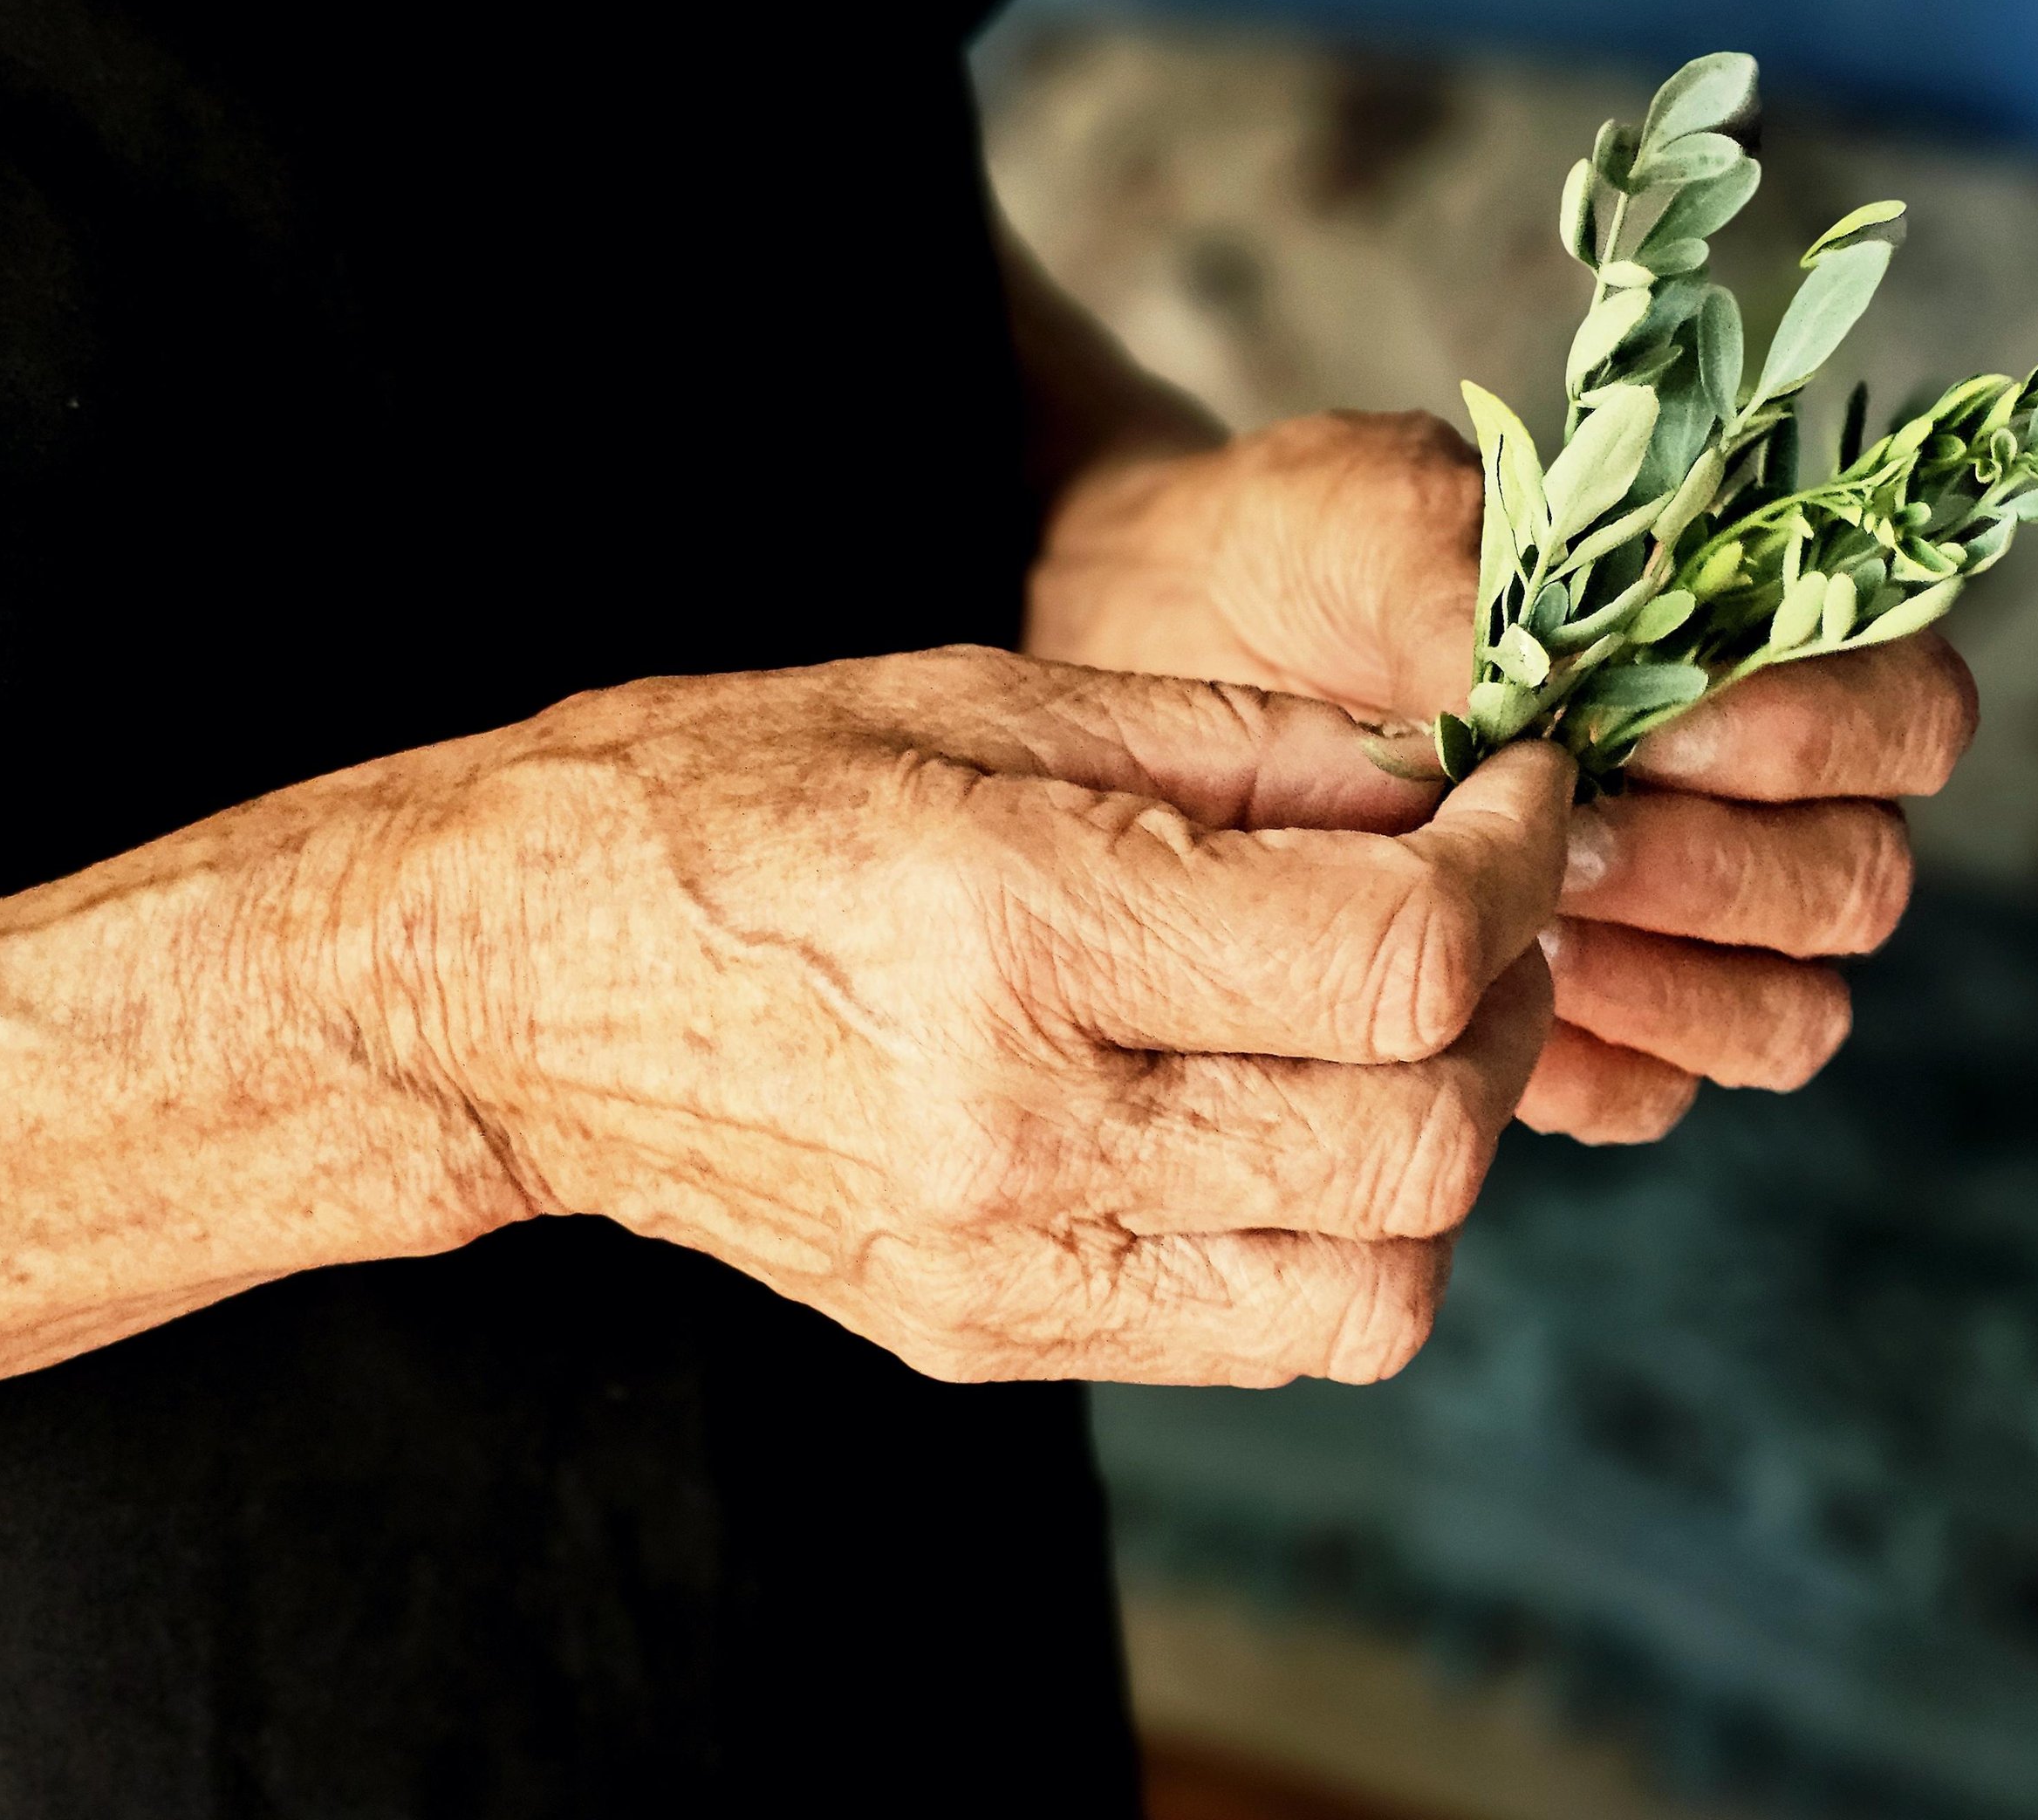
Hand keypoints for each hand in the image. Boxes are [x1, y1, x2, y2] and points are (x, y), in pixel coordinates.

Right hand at [362, 647, 1569, 1384]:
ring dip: (1446, 1139)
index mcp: (1019, 931)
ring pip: (1383, 1284)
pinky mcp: (997, 1339)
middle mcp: (1026, 1131)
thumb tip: (1458, 779)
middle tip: (1488, 897)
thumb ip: (1252, 748)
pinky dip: (1347, 1233)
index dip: (1522, 867)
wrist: (511, 981)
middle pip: (1422, 1137)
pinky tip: (1292, 1112)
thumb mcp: (988, 698)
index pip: (1396, 958)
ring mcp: (1010, 1267)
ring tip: (1395, 1020)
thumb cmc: (736, 797)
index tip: (1526, 798)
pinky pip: (1272, 1335)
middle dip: (1513, 996)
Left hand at [1026, 412, 1977, 1144]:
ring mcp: (1669, 931)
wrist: (1149, 650)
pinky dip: (1593, 1060)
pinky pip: (1654, 1093)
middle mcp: (1746, 800)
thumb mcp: (1365, 515)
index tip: (1665, 730)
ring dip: (1681, 980)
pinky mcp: (1574, 1033)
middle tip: (1574, 844)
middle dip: (1733, 869)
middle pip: (1861, 881)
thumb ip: (1485, 582)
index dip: (1827, 735)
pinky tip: (1488, 1001)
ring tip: (1531, 925)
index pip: (1908, 713)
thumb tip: (1568, 695)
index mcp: (1749, 644)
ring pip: (1790, 1011)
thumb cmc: (1290, 554)